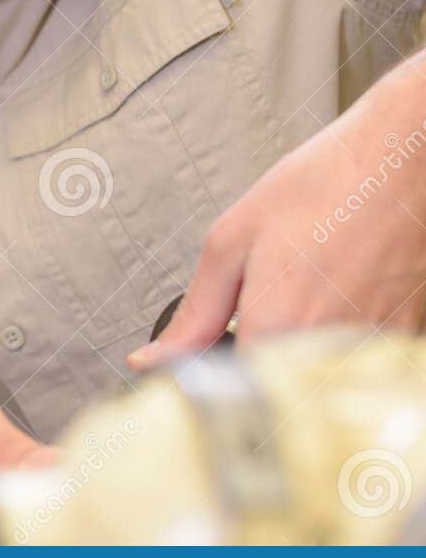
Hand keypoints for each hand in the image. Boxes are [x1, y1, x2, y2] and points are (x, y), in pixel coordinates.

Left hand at [130, 63, 425, 371]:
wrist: (398, 162)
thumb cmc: (320, 189)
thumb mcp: (231, 244)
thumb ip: (196, 315)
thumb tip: (156, 360)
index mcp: (281, 328)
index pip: (232, 394)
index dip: (211, 382)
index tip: (201, 360)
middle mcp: (332, 350)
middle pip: (278, 396)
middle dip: (255, 370)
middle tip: (258, 314)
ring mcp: (373, 348)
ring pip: (316, 383)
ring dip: (294, 355)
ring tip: (301, 294)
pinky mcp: (402, 338)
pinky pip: (352, 363)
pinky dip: (331, 342)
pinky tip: (331, 295)